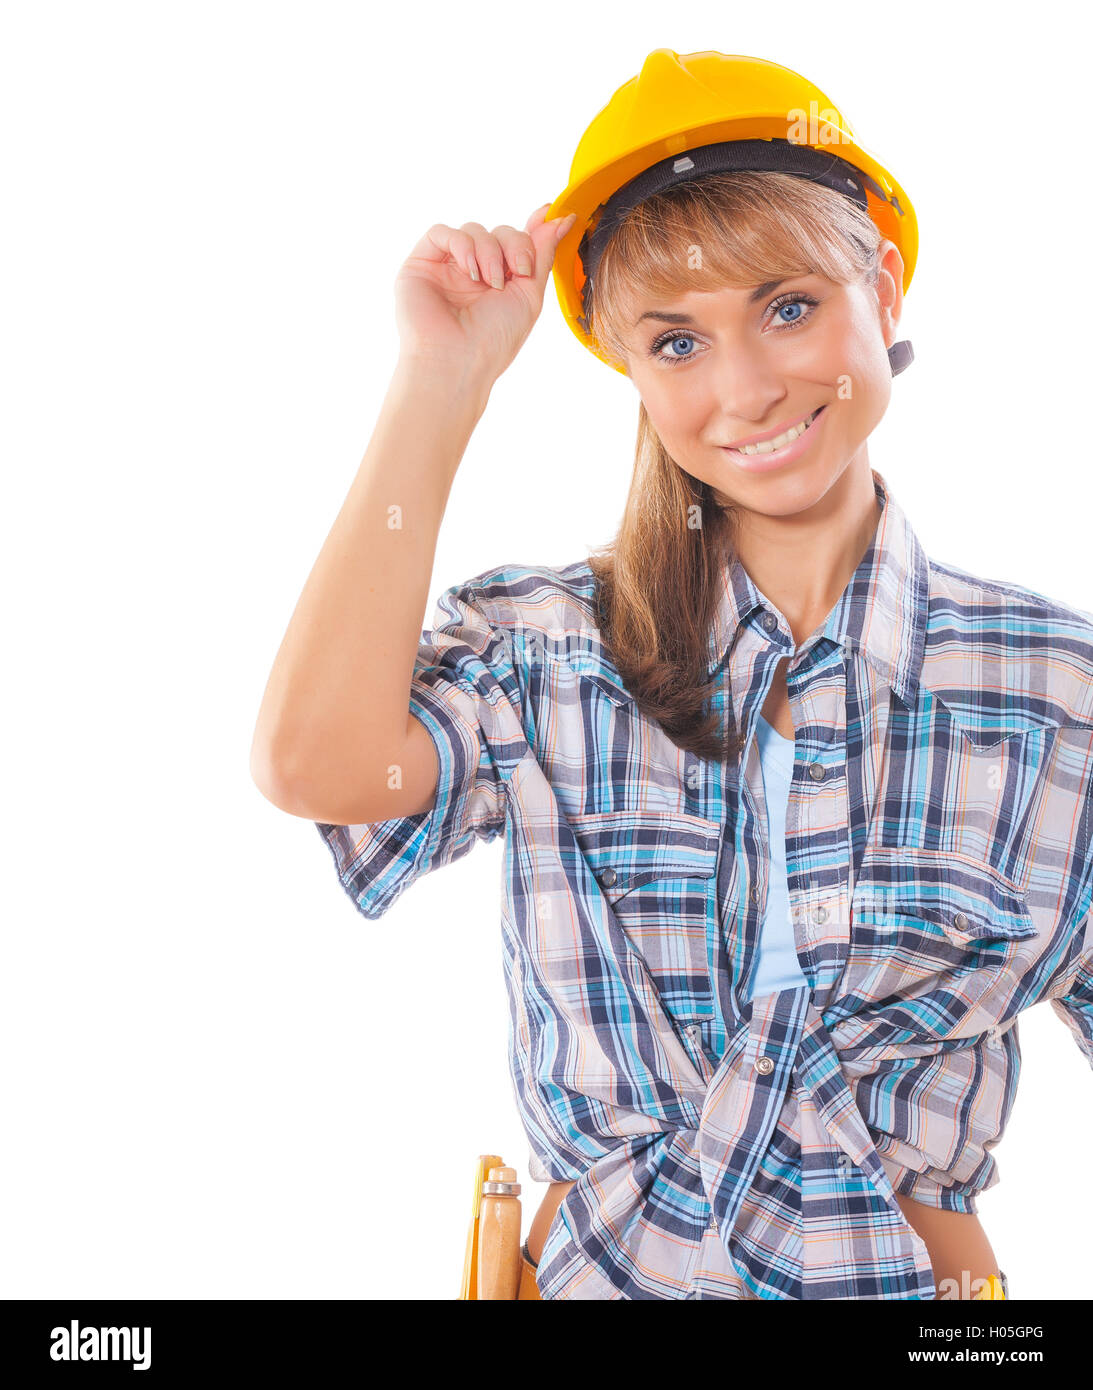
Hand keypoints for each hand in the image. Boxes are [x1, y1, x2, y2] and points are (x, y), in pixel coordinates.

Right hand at [393, 205, 576, 385]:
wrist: (457, 361)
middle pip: (499, 232)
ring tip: (490, 282)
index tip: (552, 216)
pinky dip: (462, 244)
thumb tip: (563, 217)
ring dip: (489, 251)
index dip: (532, 231)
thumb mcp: (530, 295)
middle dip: (514, 246)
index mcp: (500, 283)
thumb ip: (543, 254)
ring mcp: (447, 268)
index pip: (516, 244)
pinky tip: (470, 271)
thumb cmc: (494, 339)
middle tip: (518, 272)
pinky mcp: (421, 264)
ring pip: (474, 230)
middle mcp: (474, 273)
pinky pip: (442, 232)